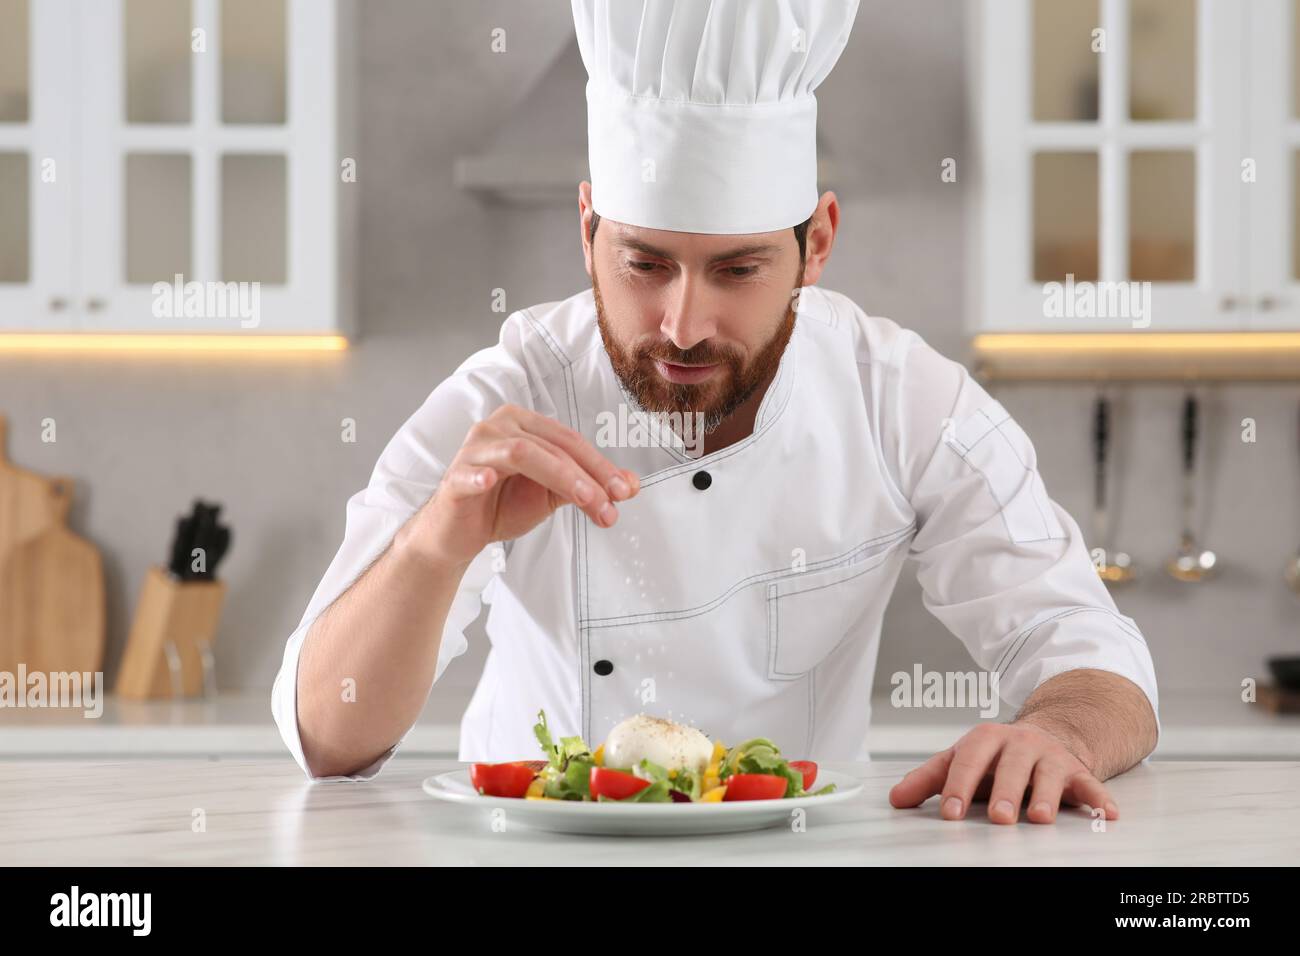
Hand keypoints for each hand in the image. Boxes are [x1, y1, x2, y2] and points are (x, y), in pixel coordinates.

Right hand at [415, 404, 638, 565]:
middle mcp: (499, 426)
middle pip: (552, 447)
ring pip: (523, 453)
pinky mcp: (455, 476)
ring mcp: (475, 449)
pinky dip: (479, 475)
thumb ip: (588, 486)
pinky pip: (470, 472)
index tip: (624, 492)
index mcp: (524, 424)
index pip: (570, 441)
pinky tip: (489, 482)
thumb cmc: (503, 505)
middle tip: (610, 506)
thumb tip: (631, 485)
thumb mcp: (552, 495)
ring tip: (584, 500)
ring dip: (560, 477)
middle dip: (587, 478)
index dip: (600, 466)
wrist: (461, 534)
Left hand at [888, 721, 1117, 824]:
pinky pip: (1090, 783)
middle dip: (1004, 792)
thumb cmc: (994, 756)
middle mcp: (1019, 743)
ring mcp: (1049, 756)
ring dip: (1045, 796)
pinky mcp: (1076, 770)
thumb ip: (929, 780)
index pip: (967, 762)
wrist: (1043, 734)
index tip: (949, 814)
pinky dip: (1099, 797)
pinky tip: (1106, 814)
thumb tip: (896, 801)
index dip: (957, 787)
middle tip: (998, 818)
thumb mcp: (960, 761)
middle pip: (1010, 767)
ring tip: (1039, 817)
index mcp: (985, 740)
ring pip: (1048, 774)